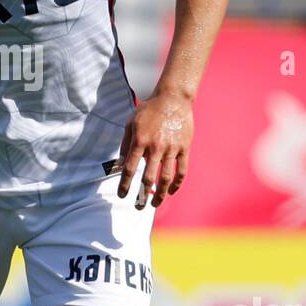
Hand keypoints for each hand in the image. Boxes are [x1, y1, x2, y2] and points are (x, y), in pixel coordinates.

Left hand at [117, 90, 192, 208]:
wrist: (173, 98)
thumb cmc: (150, 110)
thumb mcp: (131, 123)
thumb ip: (126, 143)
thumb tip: (121, 163)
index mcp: (140, 141)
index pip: (129, 169)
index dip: (125, 185)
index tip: (122, 196)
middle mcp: (155, 147)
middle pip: (148, 178)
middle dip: (142, 195)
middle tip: (139, 206)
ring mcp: (171, 149)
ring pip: (166, 178)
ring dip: (160, 194)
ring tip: (155, 204)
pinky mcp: (184, 149)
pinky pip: (181, 171)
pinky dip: (177, 184)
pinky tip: (172, 191)